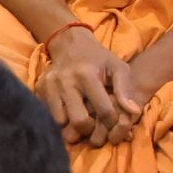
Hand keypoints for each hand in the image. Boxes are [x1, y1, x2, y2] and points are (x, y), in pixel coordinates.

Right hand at [40, 24, 145, 146]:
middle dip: (89, 128)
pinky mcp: (39, 90)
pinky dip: (59, 119)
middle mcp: (65, 81)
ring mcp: (49, 86)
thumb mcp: (117, 67)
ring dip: (71, 126)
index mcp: (87, 75)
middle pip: (78, 122)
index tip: (113, 122)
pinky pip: (48, 115)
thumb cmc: (97, 58)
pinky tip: (68, 112)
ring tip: (80, 118)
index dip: (111, 122)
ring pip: (60, 122)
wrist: (69, 43)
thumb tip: (134, 112)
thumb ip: (125, 89)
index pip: (103, 110)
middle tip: (93, 125)